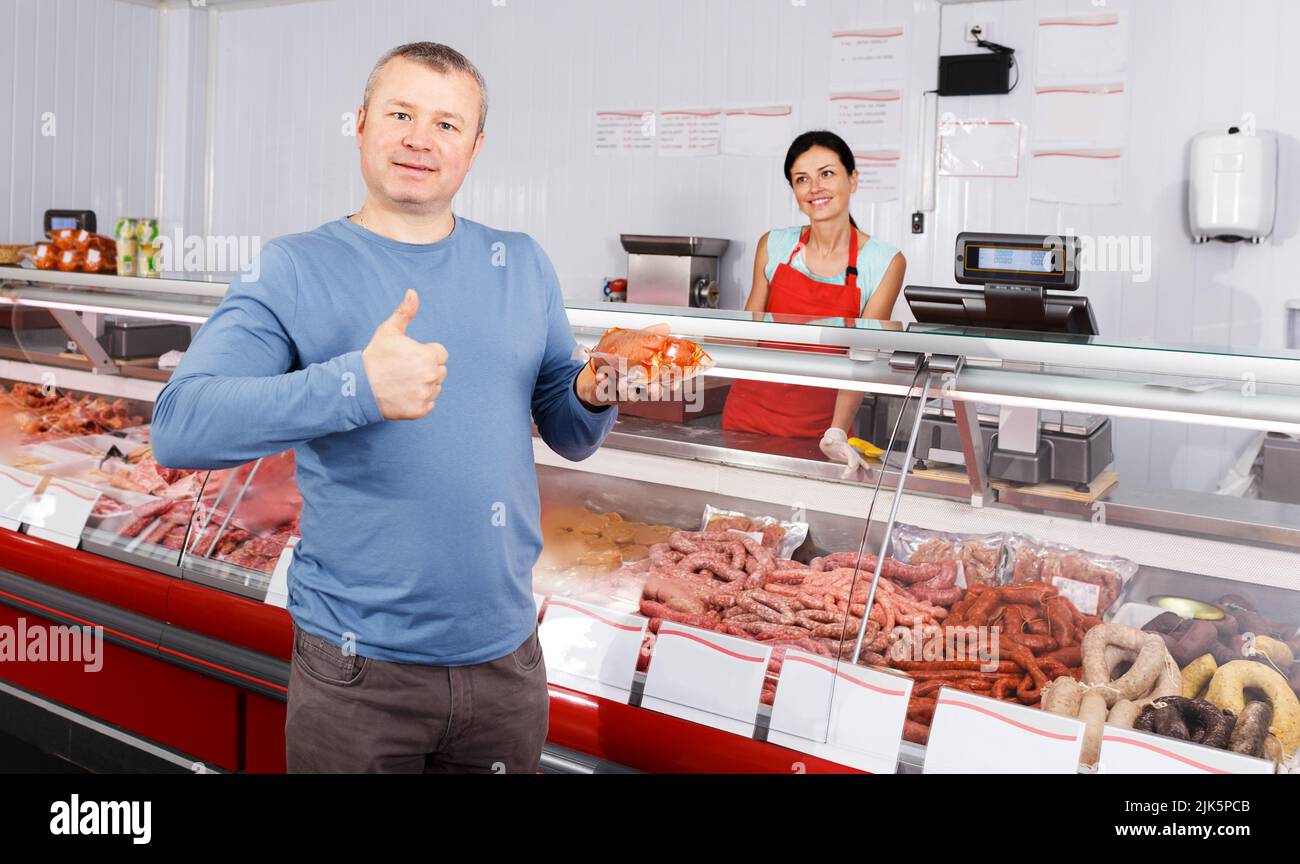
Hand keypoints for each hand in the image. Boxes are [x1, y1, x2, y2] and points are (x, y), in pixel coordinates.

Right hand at [361, 289, 448, 419]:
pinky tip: (402, 394)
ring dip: (423, 386)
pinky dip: (418, 401)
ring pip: (434, 388)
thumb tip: (413, 292)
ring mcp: (425, 395)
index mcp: (429, 356)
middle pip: (440, 371)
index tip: (409, 356)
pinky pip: (428, 404)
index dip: (426, 353)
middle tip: (404, 370)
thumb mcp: (389, 331)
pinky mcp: (420, 411)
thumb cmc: (375, 356)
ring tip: (402, 382)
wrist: (358, 386)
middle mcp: (431, 376)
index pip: (440, 354)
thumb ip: (405, 312)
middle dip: (426, 370)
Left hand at [575, 323, 670, 407]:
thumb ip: (650, 337)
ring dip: (626, 390)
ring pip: (627, 395)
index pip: (662, 385)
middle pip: (648, 394)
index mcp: (646, 380)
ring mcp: (621, 392)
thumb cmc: (620, 361)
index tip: (674, 384)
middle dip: (652, 392)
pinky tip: (601, 377)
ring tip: (623, 384)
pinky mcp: (605, 392)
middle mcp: (636, 389)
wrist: (597, 372)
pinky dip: (603, 384)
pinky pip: (604, 390)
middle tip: (653, 387)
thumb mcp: (637, 346)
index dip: (669, 386)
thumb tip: (665, 327)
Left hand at [819, 427, 862, 478]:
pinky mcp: (851, 457)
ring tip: (844, 477)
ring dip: (852, 471)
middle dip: (851, 469)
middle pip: (854, 461)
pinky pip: (859, 462)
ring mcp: (852, 454)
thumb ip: (827, 440)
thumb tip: (830, 441)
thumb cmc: (827, 443)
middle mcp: (850, 451)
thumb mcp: (825, 441)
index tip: (851, 466)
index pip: (850, 454)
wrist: (831, 442)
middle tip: (844, 476)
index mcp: (845, 447)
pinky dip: (863, 464)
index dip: (852, 460)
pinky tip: (867, 468)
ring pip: (856, 463)